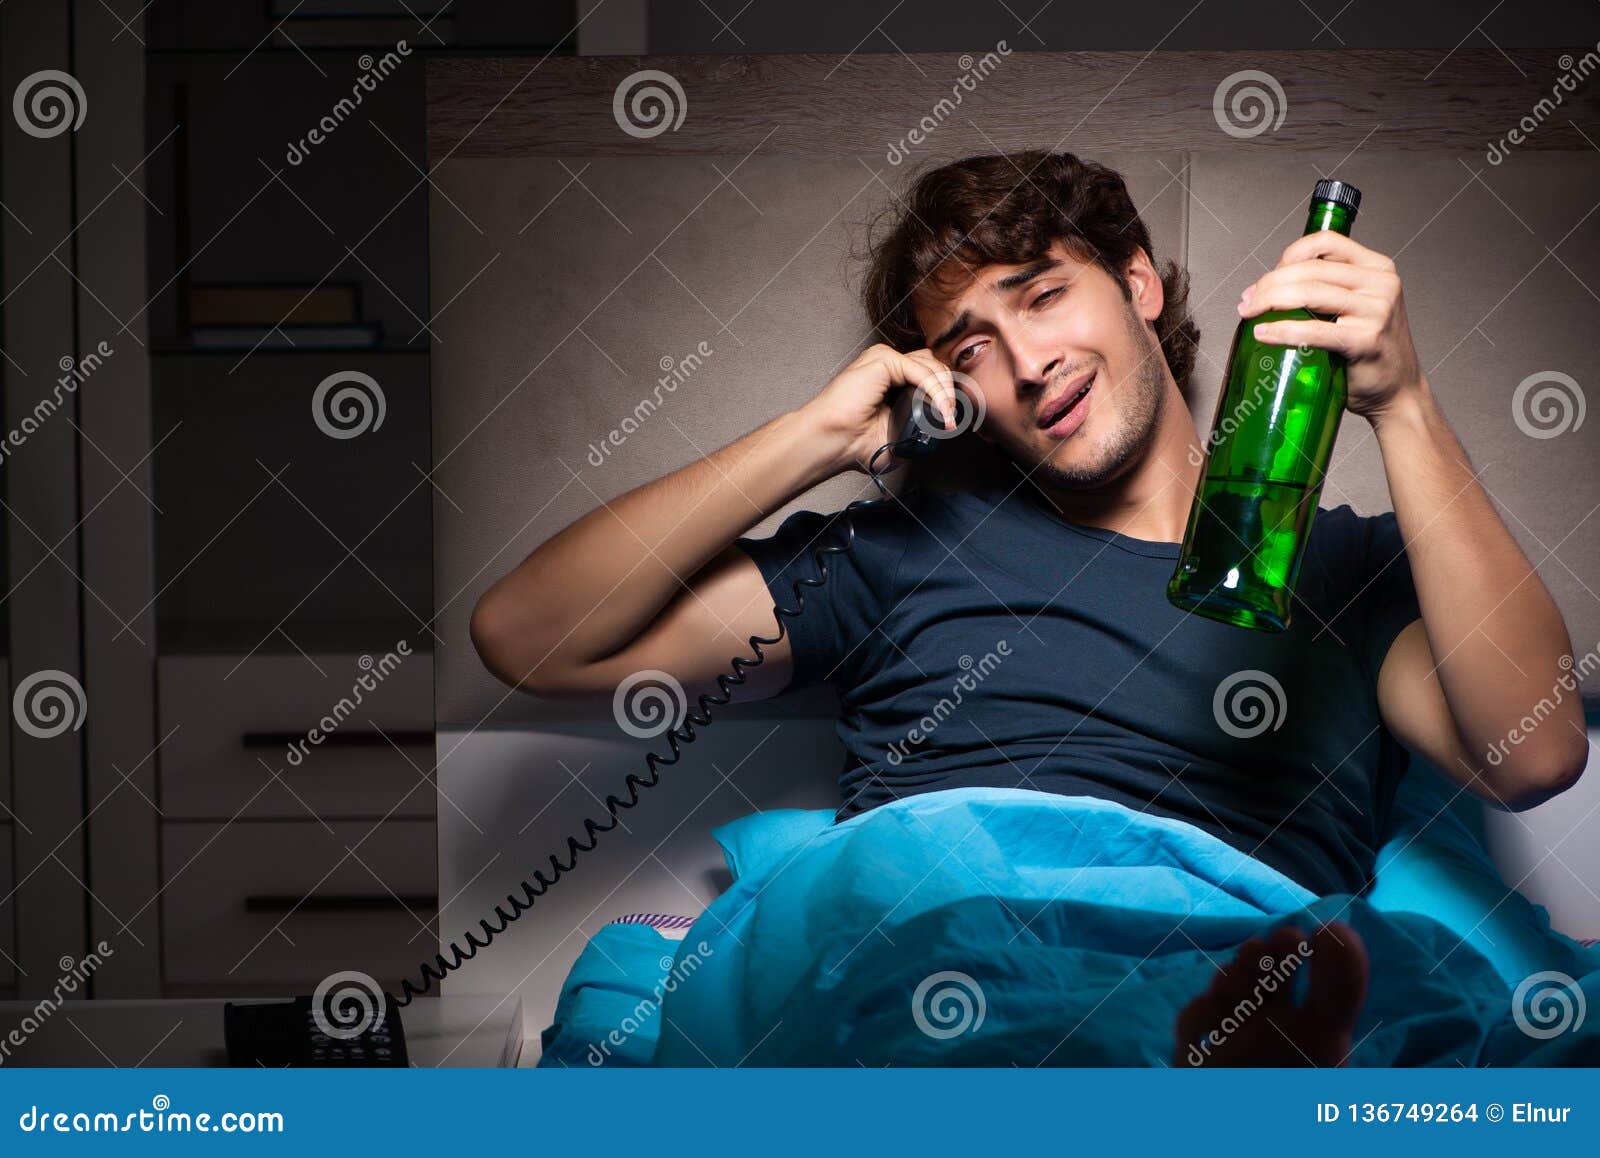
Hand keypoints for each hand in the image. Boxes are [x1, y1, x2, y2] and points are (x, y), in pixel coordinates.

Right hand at [797, 343, 963, 473]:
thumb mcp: (898, 434)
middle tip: (952, 418)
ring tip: (945, 417)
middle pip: (935, 365)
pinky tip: (939, 409)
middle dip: (950, 391)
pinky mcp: (882, 360)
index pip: (930, 374)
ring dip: (945, 393)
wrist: (833, 443)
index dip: (946, 393)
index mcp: (890, 380)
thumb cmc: (854, 443)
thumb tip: (945, 423)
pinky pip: (921, 370)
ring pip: (932, 366)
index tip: (952, 418)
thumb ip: (921, 423)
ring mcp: (884, 359)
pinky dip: (934, 391)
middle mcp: (888, 365)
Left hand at [1238, 231, 1424, 422]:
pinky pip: (1313, 331)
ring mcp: (1376, 311)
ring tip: (1248, 313)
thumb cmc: (1367, 350)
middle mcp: (1380, 284)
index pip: (1325, 242)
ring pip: (1309, 293)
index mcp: (1377, 268)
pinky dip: (1282, 330)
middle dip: (1269, 283)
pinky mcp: (1365, 340)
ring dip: (1269, 300)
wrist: (1397, 390)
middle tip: (1248, 301)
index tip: (1268, 276)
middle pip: (1311, 269)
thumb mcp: (1357, 307)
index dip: (1289, 254)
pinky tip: (1263, 333)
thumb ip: (1328, 290)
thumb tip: (1270, 286)